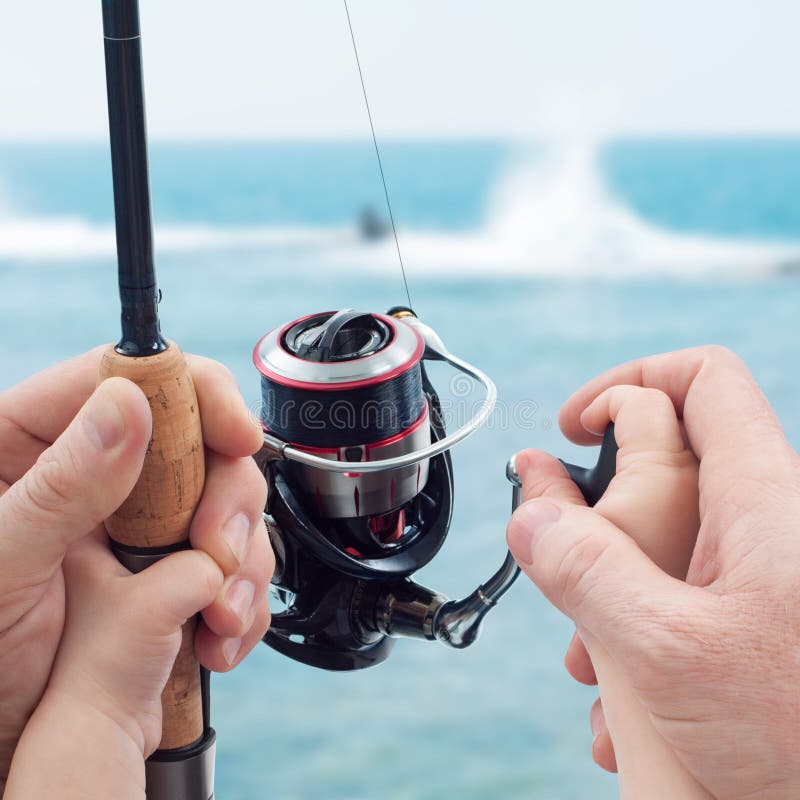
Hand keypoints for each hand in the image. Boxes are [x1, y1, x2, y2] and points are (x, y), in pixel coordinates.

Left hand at [0, 348, 271, 784]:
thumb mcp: (2, 563)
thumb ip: (61, 484)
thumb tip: (128, 400)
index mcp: (36, 441)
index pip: (132, 376)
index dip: (198, 395)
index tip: (238, 438)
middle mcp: (100, 474)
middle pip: (199, 441)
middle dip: (227, 497)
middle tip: (218, 549)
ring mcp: (138, 524)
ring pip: (228, 503)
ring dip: (241, 556)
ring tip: (220, 613)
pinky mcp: (168, 570)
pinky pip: (231, 563)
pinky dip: (241, 597)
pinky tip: (219, 633)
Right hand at [507, 346, 799, 799]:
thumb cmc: (799, 734)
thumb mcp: (669, 651)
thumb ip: (587, 569)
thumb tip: (530, 514)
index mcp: (761, 495)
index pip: (700, 377)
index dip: (628, 380)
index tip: (575, 428)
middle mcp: (769, 519)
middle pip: (669, 460)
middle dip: (598, 504)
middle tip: (560, 555)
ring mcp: (765, 570)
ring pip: (668, 537)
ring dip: (611, 582)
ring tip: (588, 656)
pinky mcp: (760, 615)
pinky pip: (686, 589)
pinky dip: (640, 622)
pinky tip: (623, 699)